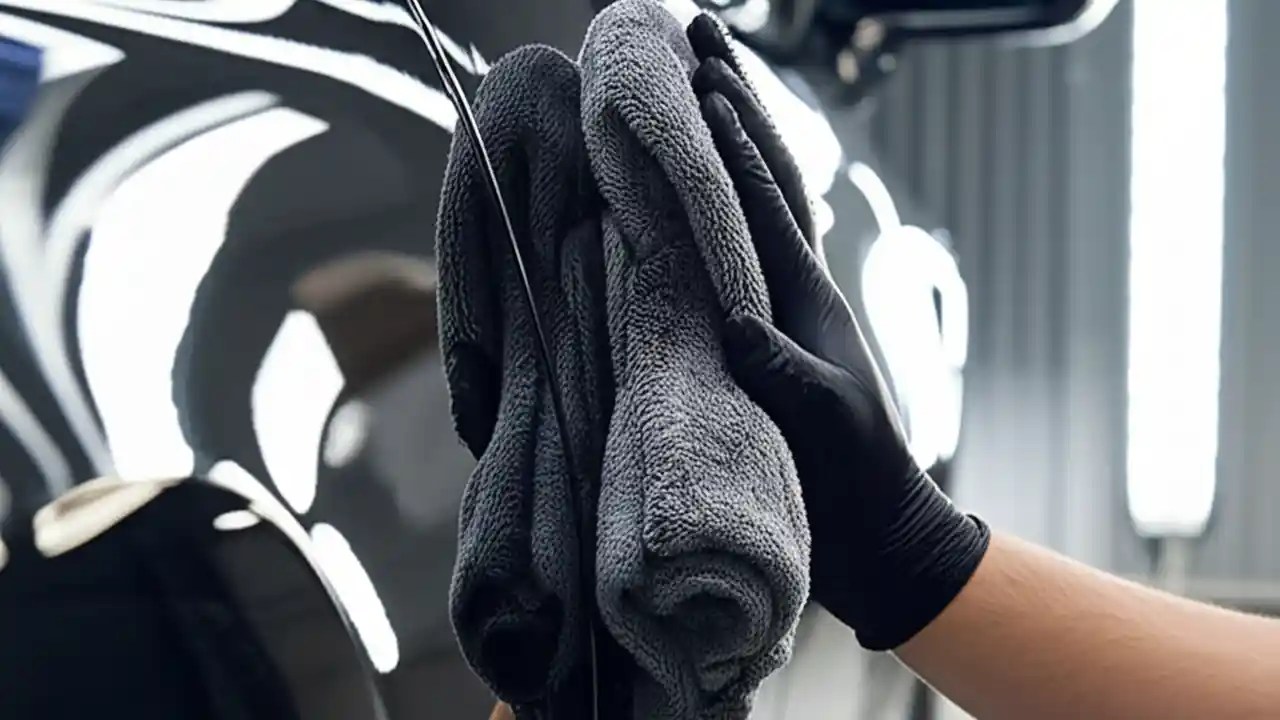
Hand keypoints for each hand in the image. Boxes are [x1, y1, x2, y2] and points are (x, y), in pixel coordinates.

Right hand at [688, 14, 989, 650]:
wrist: (880, 535)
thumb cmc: (858, 481)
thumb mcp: (823, 420)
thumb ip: (782, 368)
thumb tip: (736, 319)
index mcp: (806, 297)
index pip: (764, 198)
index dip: (733, 136)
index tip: (702, 76)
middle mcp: (790, 291)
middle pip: (760, 179)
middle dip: (732, 106)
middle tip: (702, 39)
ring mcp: (778, 314)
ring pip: (747, 211)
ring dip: (725, 146)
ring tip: (698, 89)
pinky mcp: (762, 346)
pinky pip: (729, 264)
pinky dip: (709, 218)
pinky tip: (687, 200)